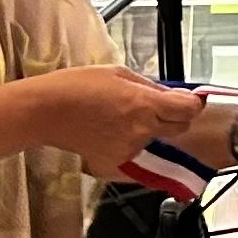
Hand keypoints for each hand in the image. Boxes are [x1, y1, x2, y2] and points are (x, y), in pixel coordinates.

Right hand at [36, 67, 208, 179]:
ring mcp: (130, 150)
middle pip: (179, 129)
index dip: (192, 104)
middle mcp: (142, 130)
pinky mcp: (117, 163)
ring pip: (155, 140)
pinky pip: (136, 153)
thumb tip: (170, 95)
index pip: (189, 110)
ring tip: (120, 118)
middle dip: (174, 118)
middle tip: (156, 107)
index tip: (190, 100)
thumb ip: (149, 86)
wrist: (45, 112)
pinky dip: (130, 143)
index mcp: (144, 104)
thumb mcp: (118, 73)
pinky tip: (110, 132)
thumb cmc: (77, 86)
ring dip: (148, 130)